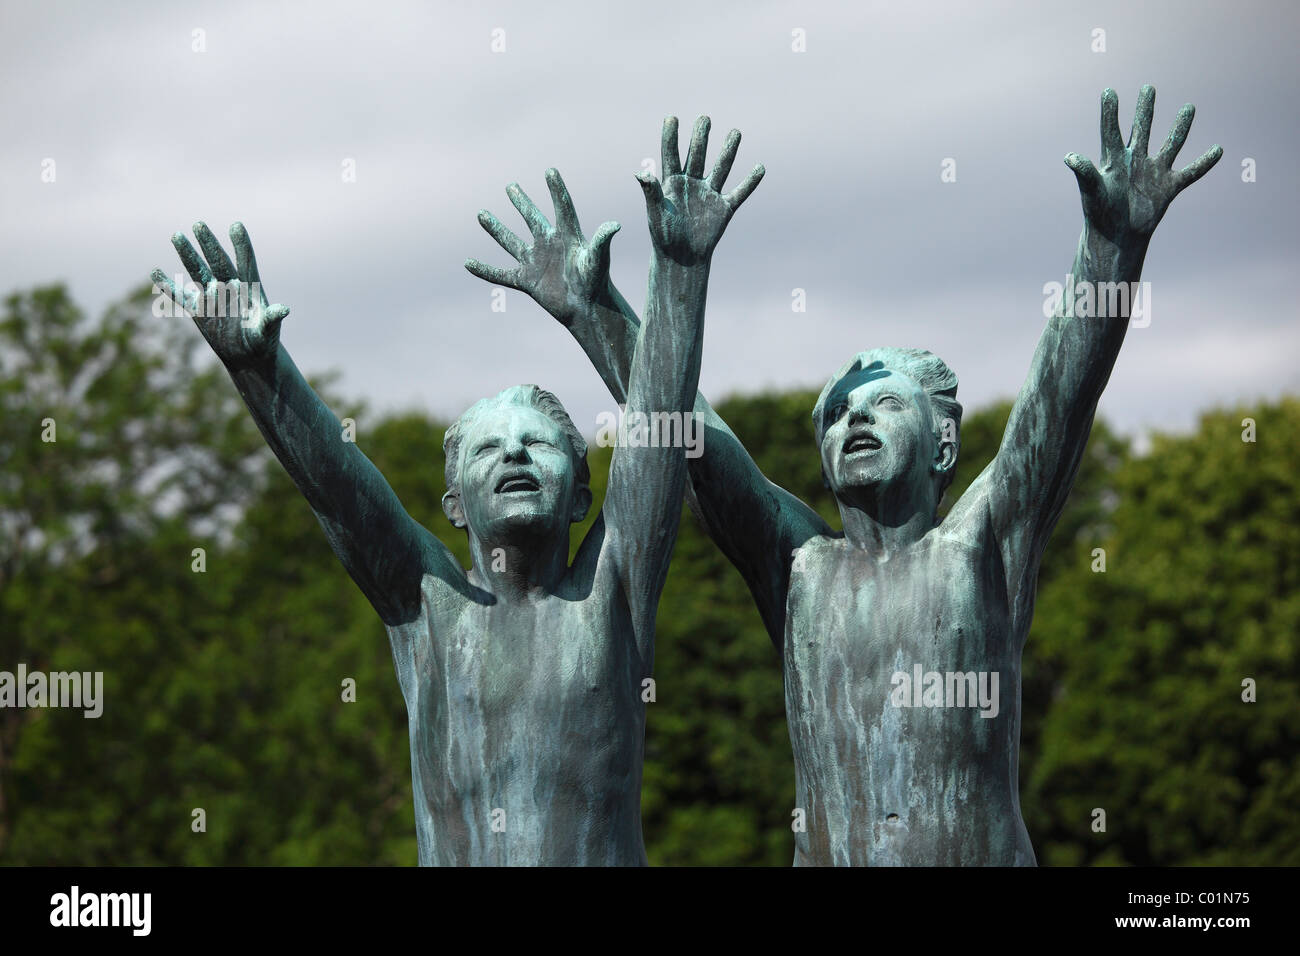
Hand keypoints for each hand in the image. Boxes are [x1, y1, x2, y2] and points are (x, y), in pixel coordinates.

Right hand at [152, 222, 288, 365]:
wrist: (248, 356)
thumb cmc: (263, 341)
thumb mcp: (267, 331)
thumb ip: (272, 318)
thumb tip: (283, 309)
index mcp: (250, 288)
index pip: (245, 262)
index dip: (241, 246)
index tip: (236, 226)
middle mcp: (230, 287)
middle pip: (218, 261)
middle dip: (209, 244)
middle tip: (199, 224)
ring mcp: (212, 296)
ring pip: (198, 271)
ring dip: (188, 255)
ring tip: (177, 236)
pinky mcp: (198, 309)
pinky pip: (181, 294)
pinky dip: (169, 285)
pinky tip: (155, 272)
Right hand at [464, 169, 619, 326]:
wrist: (587, 309)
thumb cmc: (595, 283)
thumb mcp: (597, 260)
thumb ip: (602, 241)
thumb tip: (615, 225)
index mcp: (567, 236)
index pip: (561, 207)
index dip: (556, 190)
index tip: (550, 171)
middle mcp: (548, 245)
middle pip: (532, 219)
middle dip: (521, 203)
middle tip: (512, 186)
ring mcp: (535, 262)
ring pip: (511, 242)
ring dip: (496, 229)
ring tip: (482, 214)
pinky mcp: (527, 280)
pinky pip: (501, 274)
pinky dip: (485, 270)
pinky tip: (468, 264)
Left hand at [638, 116, 764, 264]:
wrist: (681, 258)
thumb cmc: (663, 236)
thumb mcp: (655, 213)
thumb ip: (651, 192)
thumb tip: (641, 172)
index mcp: (672, 182)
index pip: (671, 154)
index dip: (670, 136)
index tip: (671, 118)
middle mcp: (692, 183)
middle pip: (697, 154)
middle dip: (701, 137)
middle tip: (705, 119)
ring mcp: (709, 193)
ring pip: (721, 167)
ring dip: (728, 151)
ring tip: (735, 132)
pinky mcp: (724, 207)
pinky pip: (739, 192)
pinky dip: (750, 182)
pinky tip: (760, 168)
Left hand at [1065, 86, 1221, 246]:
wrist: (1117, 238)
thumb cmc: (1100, 215)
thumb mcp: (1092, 191)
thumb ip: (1085, 173)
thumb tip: (1070, 157)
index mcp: (1114, 160)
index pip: (1112, 131)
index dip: (1109, 112)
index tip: (1109, 91)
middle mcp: (1135, 161)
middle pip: (1142, 129)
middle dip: (1145, 110)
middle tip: (1148, 89)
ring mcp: (1153, 172)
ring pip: (1171, 144)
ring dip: (1180, 127)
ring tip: (1189, 107)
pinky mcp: (1168, 187)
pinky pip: (1191, 172)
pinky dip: (1205, 163)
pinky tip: (1218, 150)